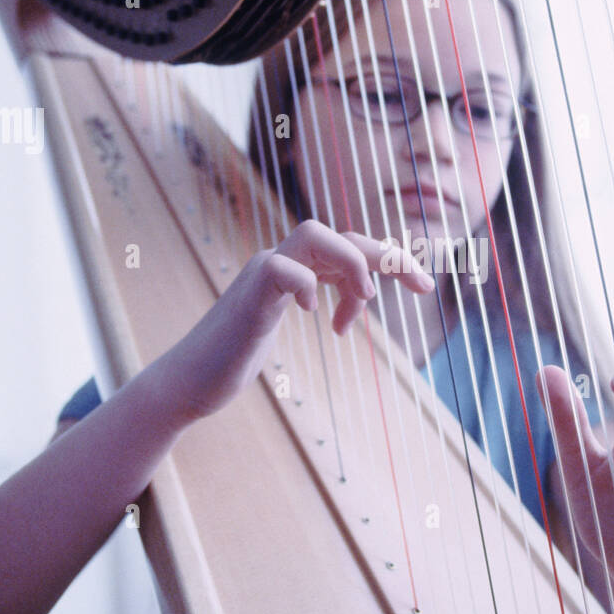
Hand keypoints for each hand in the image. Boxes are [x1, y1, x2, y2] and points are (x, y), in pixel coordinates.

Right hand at [151, 220, 434, 428]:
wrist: (190, 379)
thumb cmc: (237, 354)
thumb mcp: (290, 324)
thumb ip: (320, 304)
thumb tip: (356, 300)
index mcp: (297, 268)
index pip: (352, 246)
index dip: (390, 260)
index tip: (423, 288)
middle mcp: (281, 262)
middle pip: (342, 234)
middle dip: (388, 256)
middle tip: (422, 287)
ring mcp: (261, 274)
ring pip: (314, 234)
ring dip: (352, 262)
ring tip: (363, 299)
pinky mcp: (248, 297)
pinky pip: (280, 269)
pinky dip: (304, 285)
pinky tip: (313, 315)